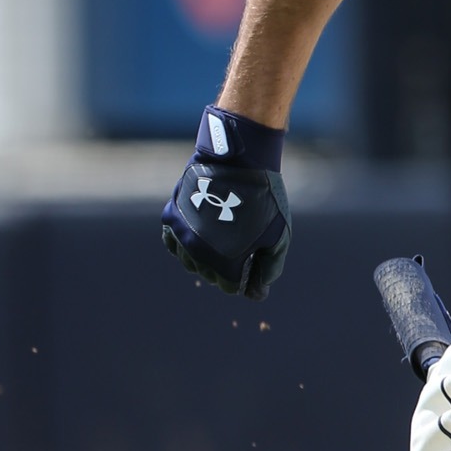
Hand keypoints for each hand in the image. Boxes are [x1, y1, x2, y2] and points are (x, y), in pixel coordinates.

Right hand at [160, 106, 290, 299]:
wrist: (240, 158)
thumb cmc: (265, 198)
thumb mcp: (279, 235)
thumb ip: (269, 268)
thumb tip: (258, 292)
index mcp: (224, 262)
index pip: (230, 287)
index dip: (244, 280)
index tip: (252, 266)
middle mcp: (198, 253)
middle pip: (210, 275)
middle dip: (226, 268)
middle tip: (241, 249)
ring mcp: (182, 235)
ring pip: (189, 261)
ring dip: (204, 258)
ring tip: (222, 241)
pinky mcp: (172, 216)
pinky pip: (172, 243)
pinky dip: (183, 245)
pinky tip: (198, 237)